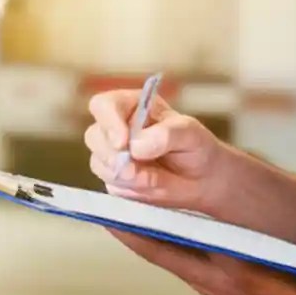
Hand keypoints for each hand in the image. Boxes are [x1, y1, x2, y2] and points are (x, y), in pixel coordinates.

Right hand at [84, 90, 224, 211]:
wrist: (202, 180)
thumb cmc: (195, 147)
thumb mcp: (190, 133)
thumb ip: (166, 134)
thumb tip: (136, 147)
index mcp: (131, 106)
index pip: (103, 106)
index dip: (108, 122)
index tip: (123, 142)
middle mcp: (116, 127)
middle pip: (93, 136)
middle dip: (113, 155)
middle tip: (136, 168)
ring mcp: (112, 154)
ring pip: (98, 163)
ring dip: (123, 174)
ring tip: (152, 176)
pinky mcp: (114, 178)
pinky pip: (110, 184)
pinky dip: (129, 188)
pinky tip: (149, 184)